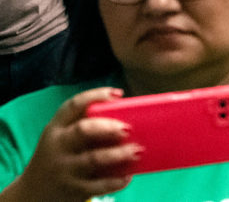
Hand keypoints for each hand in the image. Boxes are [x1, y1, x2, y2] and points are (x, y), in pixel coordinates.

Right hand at [7, 87, 137, 200]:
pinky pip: (98, 185)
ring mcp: (64, 169)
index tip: (117, 94)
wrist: (34, 192)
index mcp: (56, 128)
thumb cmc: (60, 157)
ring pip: (93, 159)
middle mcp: (58, 146)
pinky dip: (115, 181)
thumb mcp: (62, 138)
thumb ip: (85, 126)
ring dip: (118, 154)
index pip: (73, 105)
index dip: (96, 96)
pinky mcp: (73, 189)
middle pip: (83, 130)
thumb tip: (129, 117)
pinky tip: (128, 176)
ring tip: (137, 151)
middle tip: (128, 128)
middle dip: (108, 127)